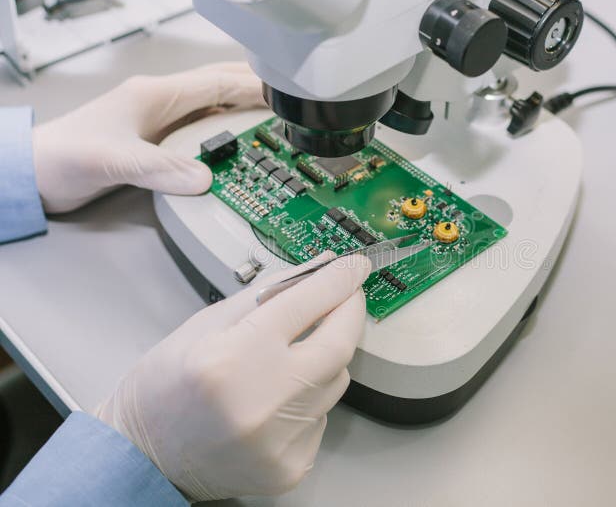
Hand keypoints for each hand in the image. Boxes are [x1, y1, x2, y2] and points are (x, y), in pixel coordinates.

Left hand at [32, 62, 263, 212]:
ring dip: (238, 108)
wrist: (36, 172)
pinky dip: (222, 129)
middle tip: (282, 101)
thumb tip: (203, 179)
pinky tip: (231, 141)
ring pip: (209, 105)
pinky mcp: (153, 140)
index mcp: (153, 95)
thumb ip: (161, 169)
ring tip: (266, 117)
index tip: (280, 93)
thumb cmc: (64, 156)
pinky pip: (198, 128)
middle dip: (251, 90)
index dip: (251, 87)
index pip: (213, 83)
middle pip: (216, 87)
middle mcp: (158, 103)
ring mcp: (156, 120)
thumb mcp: (116, 161)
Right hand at [95, 253, 370, 500]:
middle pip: (339, 345)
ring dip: (326, 357)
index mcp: (233, 357)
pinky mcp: (290, 467)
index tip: (355, 265)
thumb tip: (321, 269)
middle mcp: (262, 402)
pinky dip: (310, 398)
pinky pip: (322, 417)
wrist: (145, 458)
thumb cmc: (166, 386)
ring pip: (335, 381)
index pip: (307, 303)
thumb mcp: (206, 324)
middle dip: (351, 311)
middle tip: (349, 294)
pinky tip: (279, 398)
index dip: (339, 278)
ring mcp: (280, 441)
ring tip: (295, 352)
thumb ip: (268, 294)